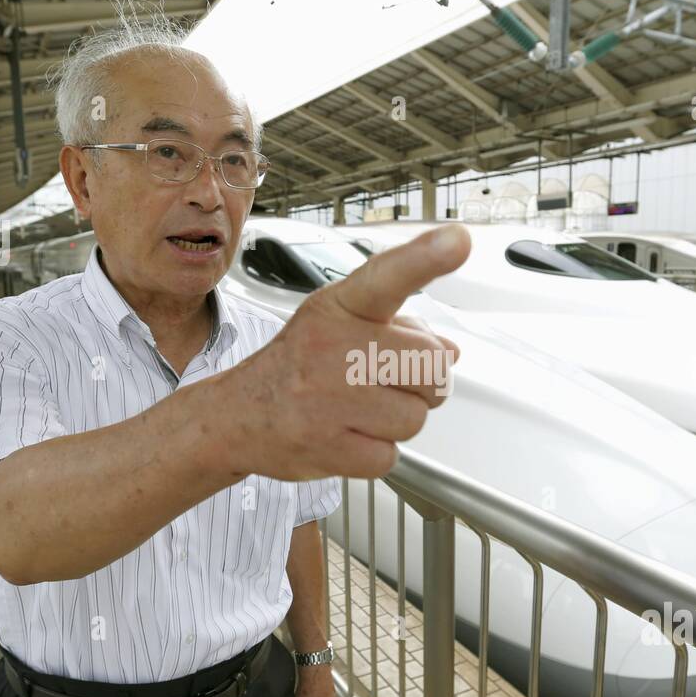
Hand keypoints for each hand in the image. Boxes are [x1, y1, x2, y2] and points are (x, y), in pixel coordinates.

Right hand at [221, 224, 470, 479]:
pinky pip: (389, 456)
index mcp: (340, 307)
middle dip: (424, 382)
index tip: (458, 240)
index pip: (388, 276)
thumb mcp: (340, 323)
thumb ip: (399, 328)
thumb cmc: (300, 365)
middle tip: (386, 383)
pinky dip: (374, 453)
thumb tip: (449, 350)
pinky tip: (345, 435)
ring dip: (397, 420)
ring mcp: (328, 398)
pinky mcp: (327, 446)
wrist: (237, 415)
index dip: (426, 258)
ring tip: (358, 410)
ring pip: (415, 417)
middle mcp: (333, 347)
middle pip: (432, 366)